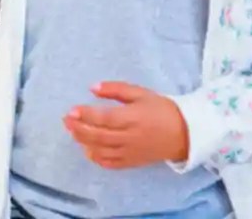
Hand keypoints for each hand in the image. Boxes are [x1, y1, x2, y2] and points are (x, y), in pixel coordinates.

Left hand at [63, 81, 188, 169]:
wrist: (185, 133)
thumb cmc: (161, 109)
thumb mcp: (141, 93)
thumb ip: (116, 89)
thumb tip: (92, 88)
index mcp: (134, 118)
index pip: (105, 118)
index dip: (86, 115)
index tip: (72, 110)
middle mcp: (131, 137)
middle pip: (99, 136)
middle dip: (79, 129)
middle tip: (66, 120)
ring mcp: (131, 152)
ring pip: (102, 151)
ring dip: (84, 142)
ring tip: (73, 132)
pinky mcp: (132, 162)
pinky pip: (111, 163)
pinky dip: (96, 158)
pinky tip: (87, 149)